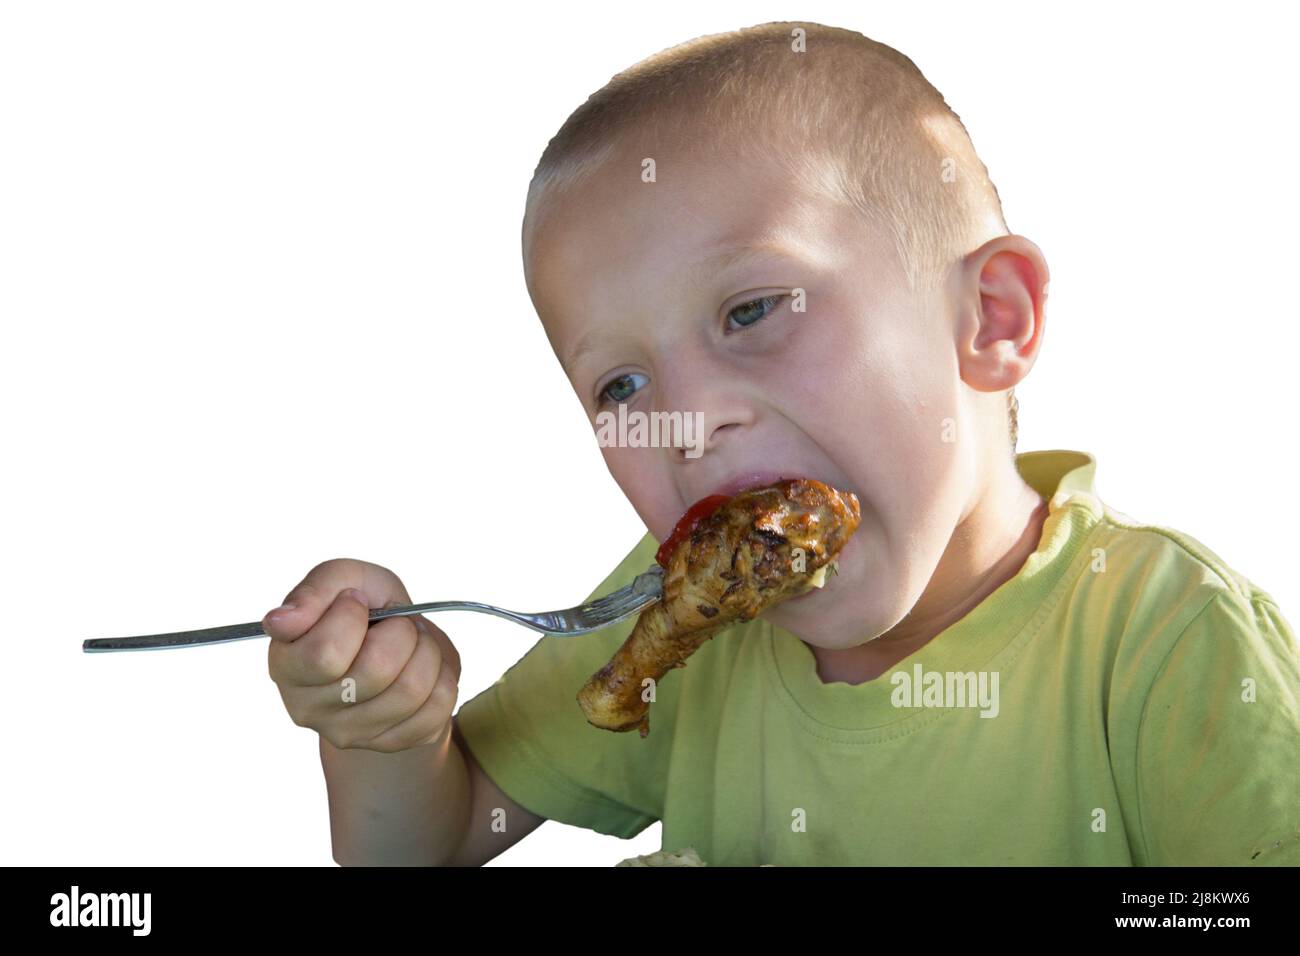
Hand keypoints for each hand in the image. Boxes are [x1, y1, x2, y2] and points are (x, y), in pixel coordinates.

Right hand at [264, 559, 461, 752]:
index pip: (325, 652)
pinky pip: (439, 706)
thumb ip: (315, 590)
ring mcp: (350, 733)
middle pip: (376, 669)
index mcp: (286, 664)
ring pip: (412, 689)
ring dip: (426, 651)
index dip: (352, 616)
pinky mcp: (392, 743)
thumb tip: (280, 621)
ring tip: (411, 644)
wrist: (398, 646)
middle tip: (393, 624)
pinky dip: (442, 675)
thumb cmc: (365, 609)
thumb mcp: (345, 579)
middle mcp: (308, 708)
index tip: (355, 601)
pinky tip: (423, 669)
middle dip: (400, 631)